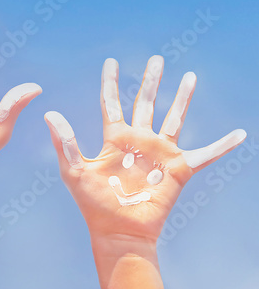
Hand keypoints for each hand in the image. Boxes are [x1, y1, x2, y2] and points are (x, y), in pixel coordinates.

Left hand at [44, 56, 246, 240]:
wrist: (117, 230)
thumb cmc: (93, 203)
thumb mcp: (74, 170)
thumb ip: (64, 142)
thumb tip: (49, 113)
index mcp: (114, 139)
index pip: (112, 103)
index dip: (111, 82)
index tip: (111, 61)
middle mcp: (139, 141)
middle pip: (146, 103)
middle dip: (151, 81)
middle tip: (156, 59)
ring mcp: (160, 153)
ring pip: (174, 118)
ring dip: (182, 98)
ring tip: (190, 76)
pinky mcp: (179, 169)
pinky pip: (206, 154)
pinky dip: (223, 145)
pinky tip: (240, 134)